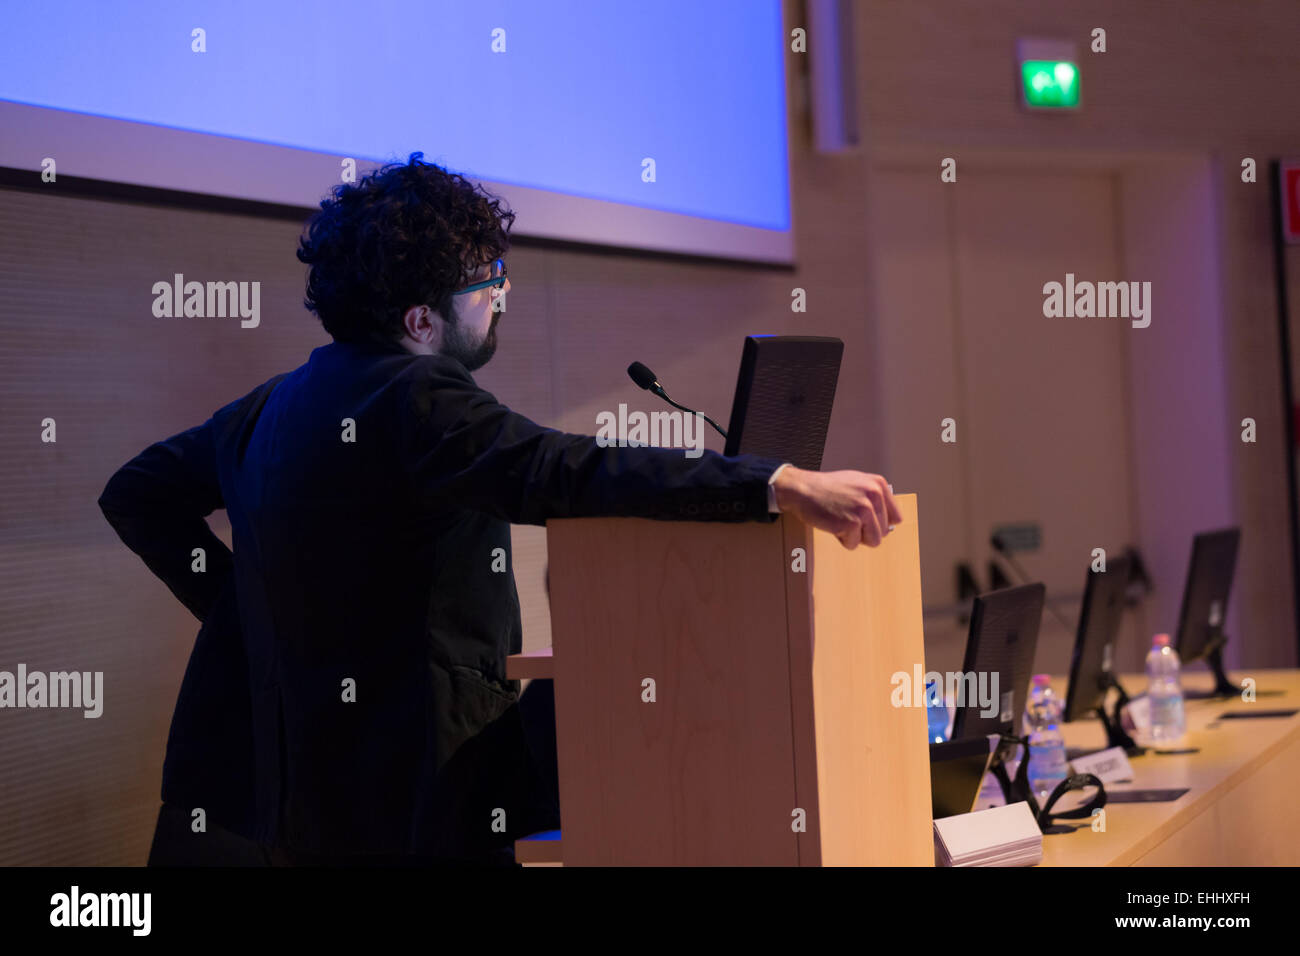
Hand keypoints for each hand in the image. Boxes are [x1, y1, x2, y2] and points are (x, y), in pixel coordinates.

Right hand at [772, 467, 902, 548]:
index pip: (895, 517)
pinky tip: (833, 523)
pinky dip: (842, 539)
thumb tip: (891, 522)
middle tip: (847, 517)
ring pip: (873, 541)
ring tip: (842, 521)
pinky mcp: (851, 523)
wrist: (802, 489)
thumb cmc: (826, 488)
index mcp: (878, 485)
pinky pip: (853, 545)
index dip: (879, 523)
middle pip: (884, 532)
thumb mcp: (857, 483)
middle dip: (865, 530)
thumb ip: (875, 498)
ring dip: (856, 537)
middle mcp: (874, 495)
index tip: (866, 520)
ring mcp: (863, 510)